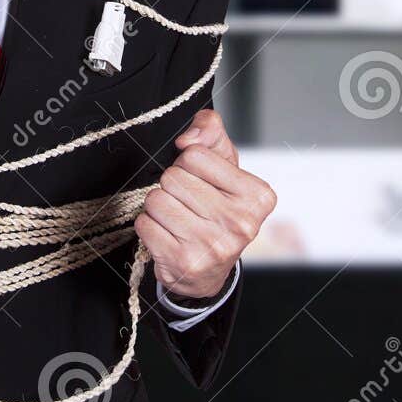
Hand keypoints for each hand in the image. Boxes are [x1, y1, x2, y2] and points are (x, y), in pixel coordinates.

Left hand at [134, 108, 276, 299]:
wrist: (209, 270)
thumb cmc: (217, 207)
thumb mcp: (223, 163)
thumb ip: (210, 131)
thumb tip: (186, 139)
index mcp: (257, 195)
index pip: (195, 155)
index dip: (188, 163)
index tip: (201, 181)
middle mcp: (241, 223)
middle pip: (173, 177)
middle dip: (172, 186)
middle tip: (187, 203)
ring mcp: (212, 246)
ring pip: (156, 199)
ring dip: (159, 206)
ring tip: (177, 219)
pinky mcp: (184, 262)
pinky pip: (144, 224)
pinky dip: (149, 226)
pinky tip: (168, 235)